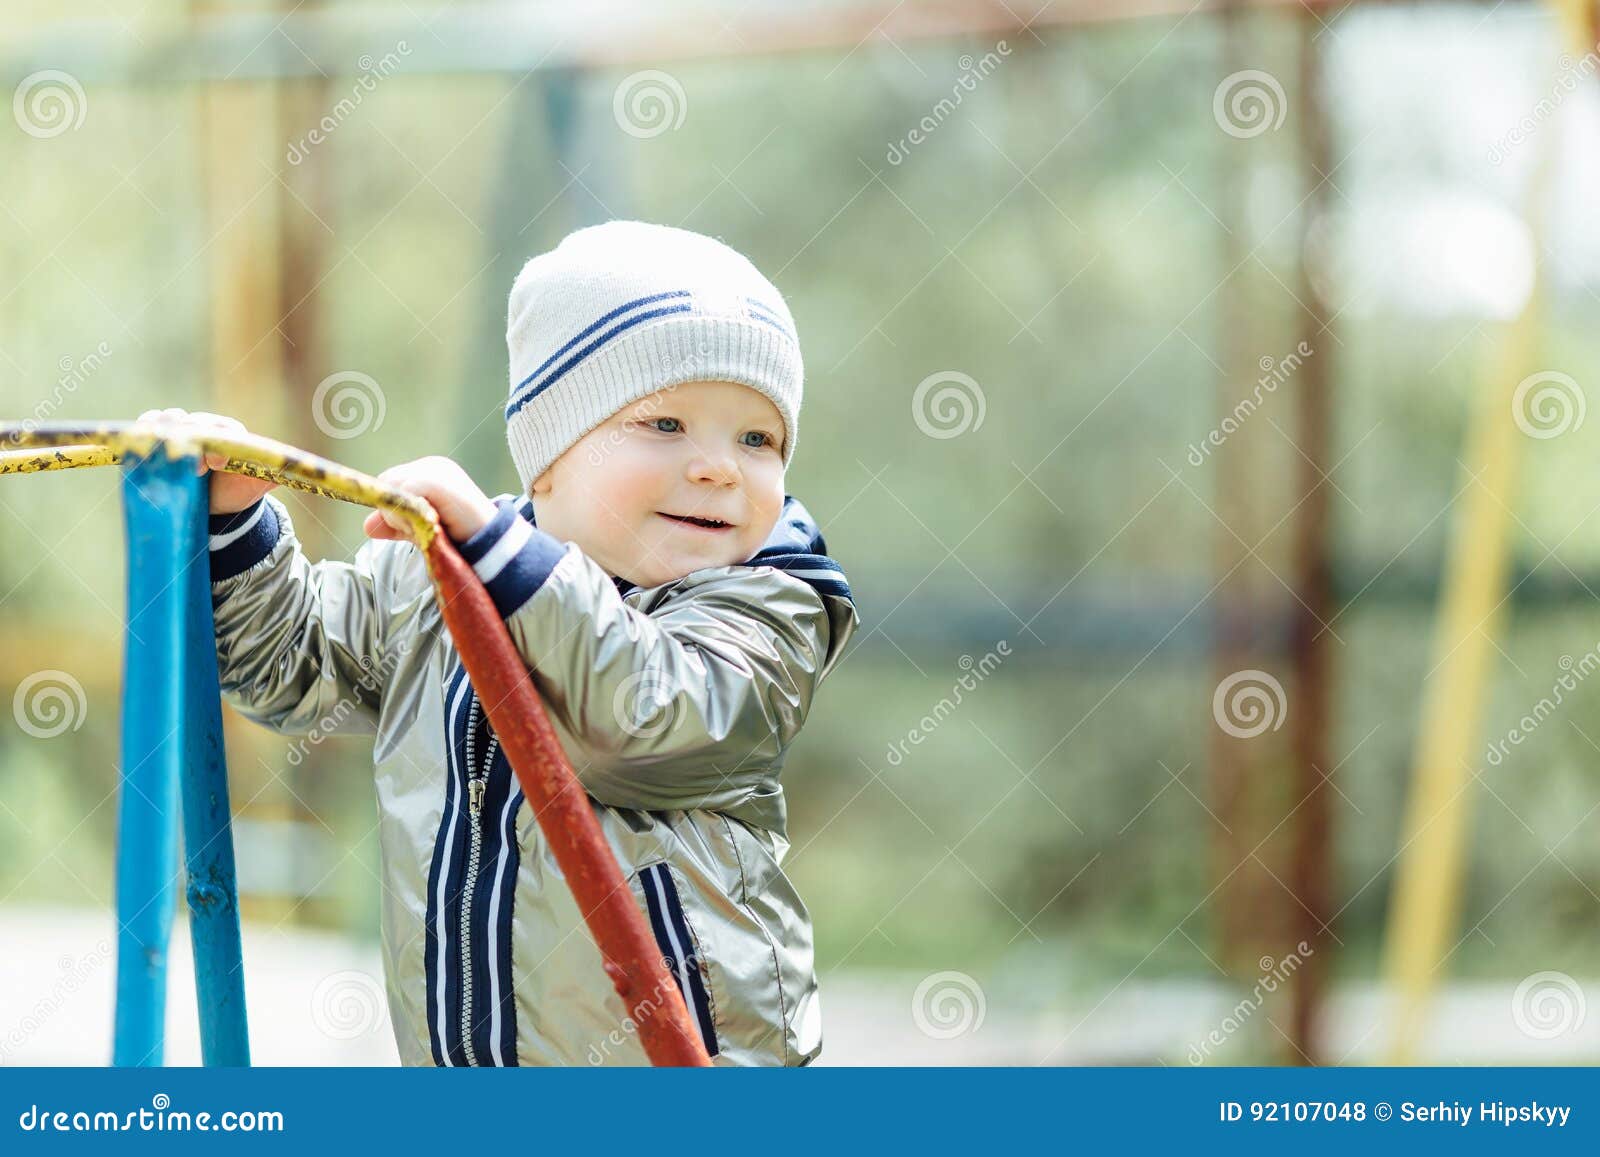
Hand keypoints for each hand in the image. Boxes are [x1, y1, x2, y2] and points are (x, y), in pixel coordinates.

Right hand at [136, 408, 276, 514]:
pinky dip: (144, 431)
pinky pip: (148, 427)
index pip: (224, 428)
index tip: (218, 463)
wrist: (214, 504)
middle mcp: (204, 426)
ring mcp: (180, 431)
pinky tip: (141, 442)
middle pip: (193, 420)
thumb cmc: (236, 490)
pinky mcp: (157, 440)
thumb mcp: (255, 485)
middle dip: (191, 438)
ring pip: (169, 419)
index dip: (220, 440)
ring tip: (164, 448)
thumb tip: (284, 470)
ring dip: (165, 431)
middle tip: (193, 466)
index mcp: (230, 433)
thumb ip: (269, 476)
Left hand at [362, 456, 497, 544]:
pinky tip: (429, 525)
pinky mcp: (436, 481)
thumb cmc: (461, 537)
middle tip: (418, 529)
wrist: (492, 544)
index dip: (391, 508)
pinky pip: (403, 495)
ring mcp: (436, 471)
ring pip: (392, 488)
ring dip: (400, 516)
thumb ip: (396, 525)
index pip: (390, 482)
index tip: (410, 528)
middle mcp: (432, 465)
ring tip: (426, 527)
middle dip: (393, 511)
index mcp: (430, 471)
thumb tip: (367, 526)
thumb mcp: (422, 530)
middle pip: (387, 482)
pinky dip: (408, 515)